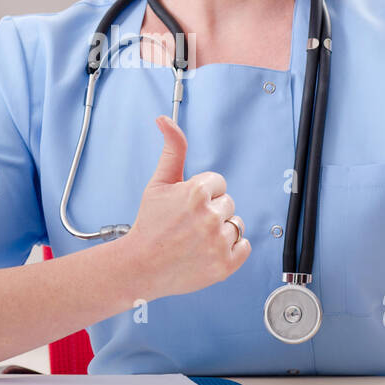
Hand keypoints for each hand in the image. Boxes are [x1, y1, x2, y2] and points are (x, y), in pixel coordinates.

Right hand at [126, 116, 250, 300]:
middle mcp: (210, 216)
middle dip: (211, 212)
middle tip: (189, 225)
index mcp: (196, 192)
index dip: (202, 195)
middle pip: (228, 204)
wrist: (140, 266)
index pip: (219, 184)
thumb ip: (172, 149)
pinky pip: (244, 245)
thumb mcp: (159, 182)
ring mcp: (218, 242)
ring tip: (197, 239)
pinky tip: (209, 250)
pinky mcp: (225, 265)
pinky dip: (231, 249)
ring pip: (236, 224)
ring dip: (221, 231)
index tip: (186, 207)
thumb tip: (165, 119)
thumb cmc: (149, 225)